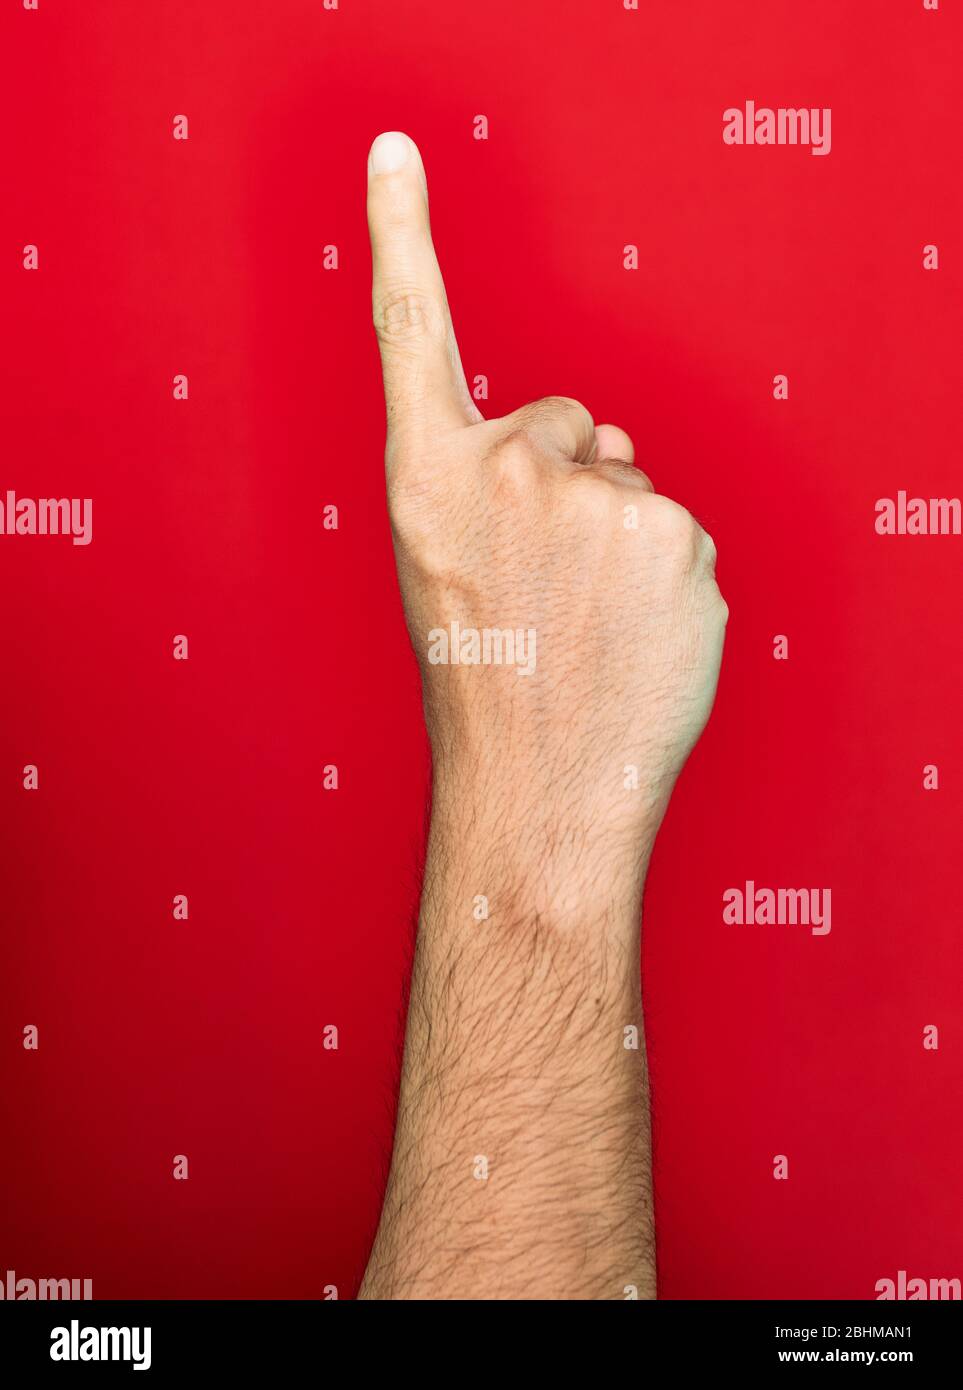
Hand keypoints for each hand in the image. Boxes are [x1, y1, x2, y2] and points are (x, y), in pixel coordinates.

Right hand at [367, 131, 727, 909]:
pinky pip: (678, 535)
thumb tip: (608, 446)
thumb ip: (495, 485)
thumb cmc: (485, 683)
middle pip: (571, 423)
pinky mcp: (674, 534)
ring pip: (632, 487)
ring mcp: (595, 497)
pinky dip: (666, 583)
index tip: (395, 153)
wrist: (539, 789)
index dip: (400, 237)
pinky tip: (633, 642)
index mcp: (429, 479)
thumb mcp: (444, 571)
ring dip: (620, 542)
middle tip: (550, 590)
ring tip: (589, 629)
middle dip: (572, 486)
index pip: (412, 335)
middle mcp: (506, 470)